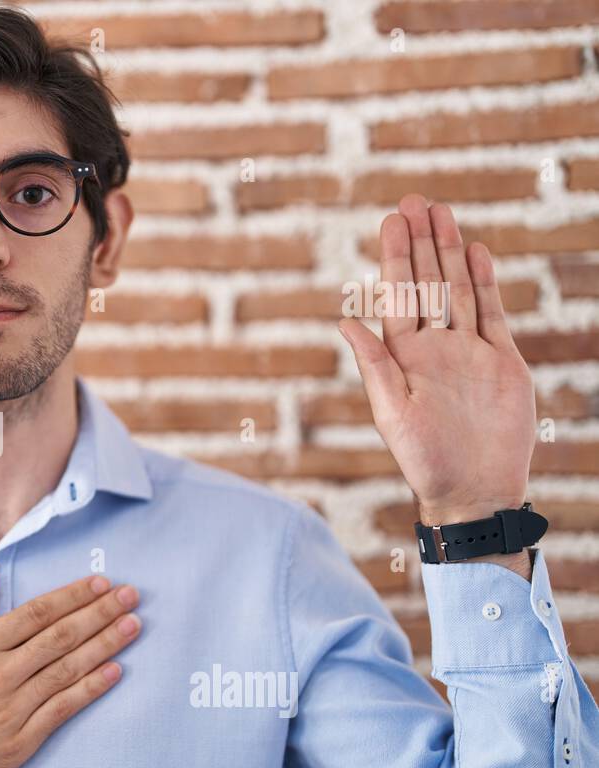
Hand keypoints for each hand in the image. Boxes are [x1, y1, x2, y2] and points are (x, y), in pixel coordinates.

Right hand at [0, 572, 140, 767]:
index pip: (37, 613)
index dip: (72, 596)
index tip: (99, 583)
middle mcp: (1, 674)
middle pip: (62, 636)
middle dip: (100, 613)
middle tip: (131, 596)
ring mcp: (13, 710)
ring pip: (69, 669)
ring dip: (106, 645)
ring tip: (133, 626)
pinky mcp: (18, 742)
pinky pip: (63, 710)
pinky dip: (91, 690)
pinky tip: (115, 672)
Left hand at [339, 194, 536, 528]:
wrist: (474, 488)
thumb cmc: (424, 458)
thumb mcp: (392, 411)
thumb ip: (374, 364)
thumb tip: (344, 321)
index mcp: (404, 357)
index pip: (399, 295)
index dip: (396, 258)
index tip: (393, 220)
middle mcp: (435, 348)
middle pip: (428, 283)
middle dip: (421, 243)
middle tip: (415, 201)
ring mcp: (469, 352)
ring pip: (459, 290)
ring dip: (450, 253)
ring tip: (442, 214)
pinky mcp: (502, 361)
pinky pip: (492, 314)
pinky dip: (485, 283)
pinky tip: (476, 253)